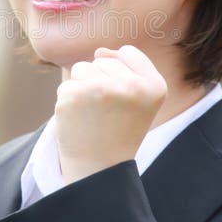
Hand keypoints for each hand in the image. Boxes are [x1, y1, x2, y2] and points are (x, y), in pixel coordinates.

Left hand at [55, 45, 166, 183]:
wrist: (98, 170)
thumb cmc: (117, 131)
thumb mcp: (137, 100)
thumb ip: (126, 69)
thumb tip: (100, 51)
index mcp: (155, 85)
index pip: (128, 53)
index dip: (120, 74)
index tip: (122, 102)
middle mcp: (132, 85)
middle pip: (102, 60)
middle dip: (99, 82)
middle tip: (106, 114)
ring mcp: (103, 88)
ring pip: (82, 69)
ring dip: (82, 89)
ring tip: (92, 116)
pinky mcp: (75, 94)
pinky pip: (66, 85)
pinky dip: (68, 102)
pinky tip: (78, 121)